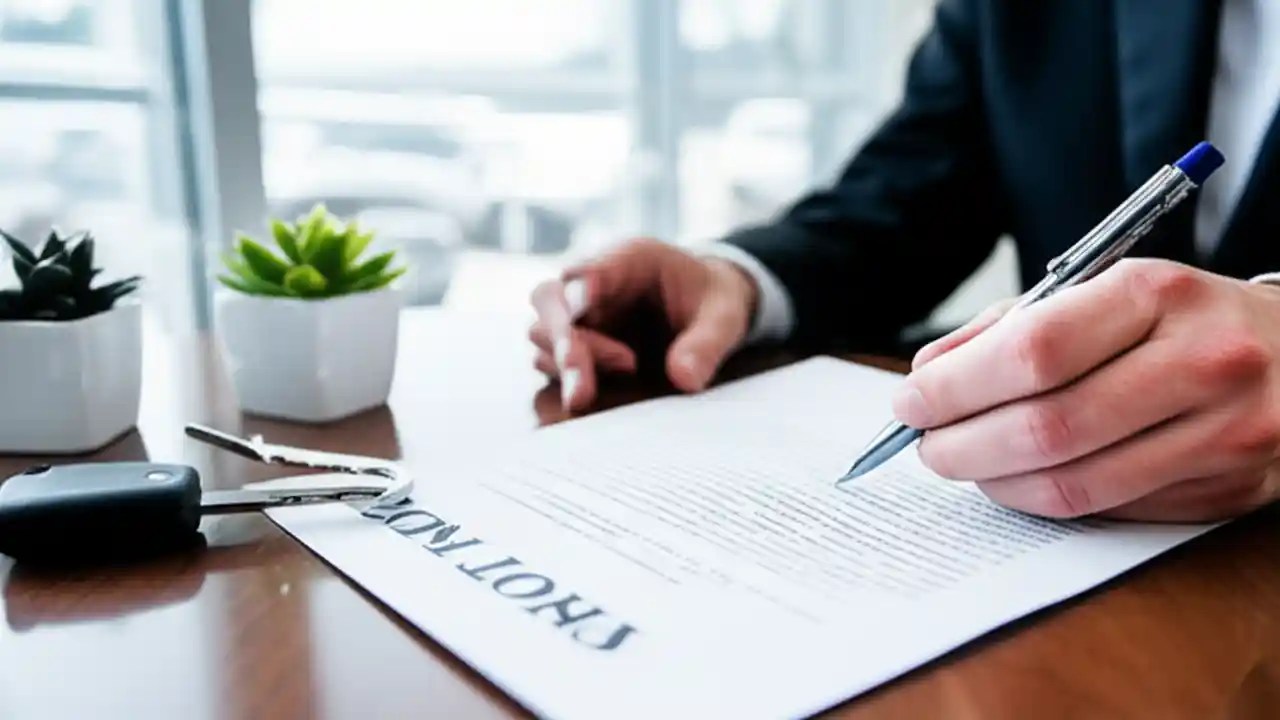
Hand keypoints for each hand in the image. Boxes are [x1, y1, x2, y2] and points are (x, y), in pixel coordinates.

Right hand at [529, 239, 758, 410]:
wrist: (708, 306)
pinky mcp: (579, 344)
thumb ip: (706, 344)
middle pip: (548, 300)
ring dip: (569, 363)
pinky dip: (569, 378)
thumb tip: (684, 378)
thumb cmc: (713, 300)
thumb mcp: (725, 317)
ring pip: (543, 334)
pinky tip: (607, 388)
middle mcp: (593, 283)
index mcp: (630, 259)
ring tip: (630, 369)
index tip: (582, 305)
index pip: (588, 268)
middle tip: (584, 381)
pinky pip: (552, 361)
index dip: (579, 289)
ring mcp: (581, 315)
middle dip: (563, 340)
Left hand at [898, 259, 1279, 521]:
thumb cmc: (1176, 318)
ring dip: (996, 482)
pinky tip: (1019, 481)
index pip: (1034, 351)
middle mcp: (1202, 363)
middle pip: (1048, 427)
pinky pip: (1110, 510)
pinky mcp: (1229, 490)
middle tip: (925, 445)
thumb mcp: (1102, 290)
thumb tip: (926, 376)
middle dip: (963, 444)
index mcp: (1158, 294)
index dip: (955, 386)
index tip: (910, 401)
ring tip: (963, 464)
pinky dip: (1046, 501)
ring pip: (1076, 484)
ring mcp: (1224, 434)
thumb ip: (1009, 328)